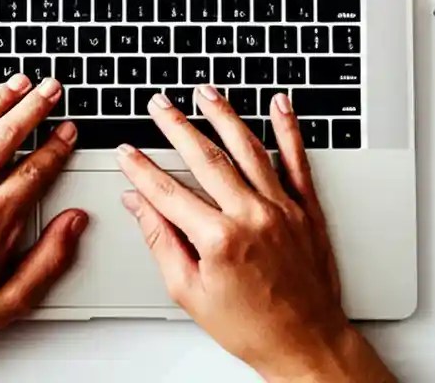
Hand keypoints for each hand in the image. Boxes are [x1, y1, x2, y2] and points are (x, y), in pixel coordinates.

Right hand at [117, 86, 393, 382]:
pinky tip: (280, 105)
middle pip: (206, 158)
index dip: (142, 168)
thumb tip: (139, 205)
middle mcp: (252, 216)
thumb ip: (162, 241)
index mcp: (218, 240)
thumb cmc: (250, 326)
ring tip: (205, 92)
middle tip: (159, 105)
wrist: (305, 342)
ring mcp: (283, 208)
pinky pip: (297, 160)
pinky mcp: (307, 208)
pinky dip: (289, 129)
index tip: (126, 150)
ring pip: (249, 148)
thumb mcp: (189, 293)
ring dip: (225, 116)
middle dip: (177, 126)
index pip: (168, 191)